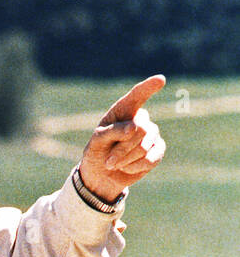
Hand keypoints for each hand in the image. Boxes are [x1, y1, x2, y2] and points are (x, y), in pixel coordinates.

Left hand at [78, 74, 166, 201]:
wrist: (101, 176)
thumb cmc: (98, 152)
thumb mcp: (97, 141)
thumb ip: (113, 131)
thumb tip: (134, 128)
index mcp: (124, 110)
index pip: (137, 96)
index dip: (149, 87)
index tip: (160, 80)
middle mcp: (140, 119)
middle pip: (141, 130)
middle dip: (122, 149)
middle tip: (108, 160)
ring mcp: (152, 134)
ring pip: (145, 146)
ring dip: (125, 160)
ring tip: (114, 164)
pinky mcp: (158, 150)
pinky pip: (151, 159)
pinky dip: (134, 167)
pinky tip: (126, 168)